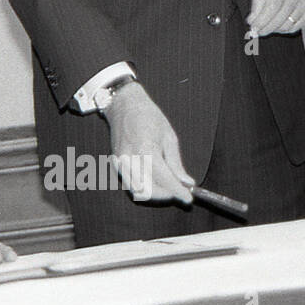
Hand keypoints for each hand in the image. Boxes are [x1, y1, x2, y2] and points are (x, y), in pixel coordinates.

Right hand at [103, 81, 193, 203]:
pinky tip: (155, 182)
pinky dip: (144, 188)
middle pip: (150, 190)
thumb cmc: (148, 116)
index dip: (178, 191)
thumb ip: (176, 163)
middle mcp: (130, 159)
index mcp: (146, 149)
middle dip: (167, 195)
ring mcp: (120, 162)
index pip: (164, 179)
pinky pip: (130, 184)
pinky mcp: (116, 164)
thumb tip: (187, 182)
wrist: (124, 105)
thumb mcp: (169, 136)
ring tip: (168, 188)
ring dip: (155, 194)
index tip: (188, 198)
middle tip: (180, 191)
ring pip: (138, 191)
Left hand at [247, 0, 304, 36]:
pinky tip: (277, 25)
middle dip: (267, 27)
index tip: (254, 28)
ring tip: (266, 26)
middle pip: (281, 16)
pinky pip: (297, 26)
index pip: (273, 5)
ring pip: (289, 23)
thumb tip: (252, 21)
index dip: (263, 19)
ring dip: (275, 29)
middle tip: (257, 31)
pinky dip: (285, 29)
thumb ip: (256, 1)